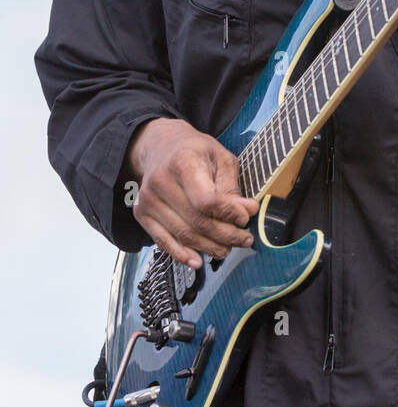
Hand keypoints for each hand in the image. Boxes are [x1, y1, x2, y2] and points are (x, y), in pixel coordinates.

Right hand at [125, 117, 258, 267]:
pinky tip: (198, 260)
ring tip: (228, 248)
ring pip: (183, 235)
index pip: (206, 200)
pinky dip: (181, 254)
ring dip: (209, 247)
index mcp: (183, 162)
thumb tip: (247, 211)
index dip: (228, 214)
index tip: (245, 218)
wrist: (160, 146)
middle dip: (225, 236)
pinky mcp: (142, 213)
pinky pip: (162, 241)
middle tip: (244, 239)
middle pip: (196, 221)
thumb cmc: (194, 151)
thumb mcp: (221, 157)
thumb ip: (232, 186)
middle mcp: (160, 181)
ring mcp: (148, 199)